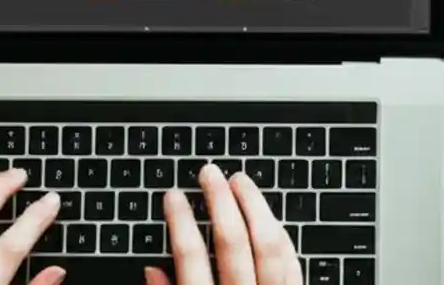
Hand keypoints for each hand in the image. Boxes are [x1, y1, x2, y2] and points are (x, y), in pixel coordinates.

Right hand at [146, 164, 301, 284]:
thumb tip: (151, 271)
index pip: (190, 257)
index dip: (180, 220)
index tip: (173, 194)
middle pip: (232, 241)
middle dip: (219, 200)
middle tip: (209, 173)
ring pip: (268, 244)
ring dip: (254, 206)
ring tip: (240, 181)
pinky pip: (292, 262)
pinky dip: (279, 234)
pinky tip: (267, 216)